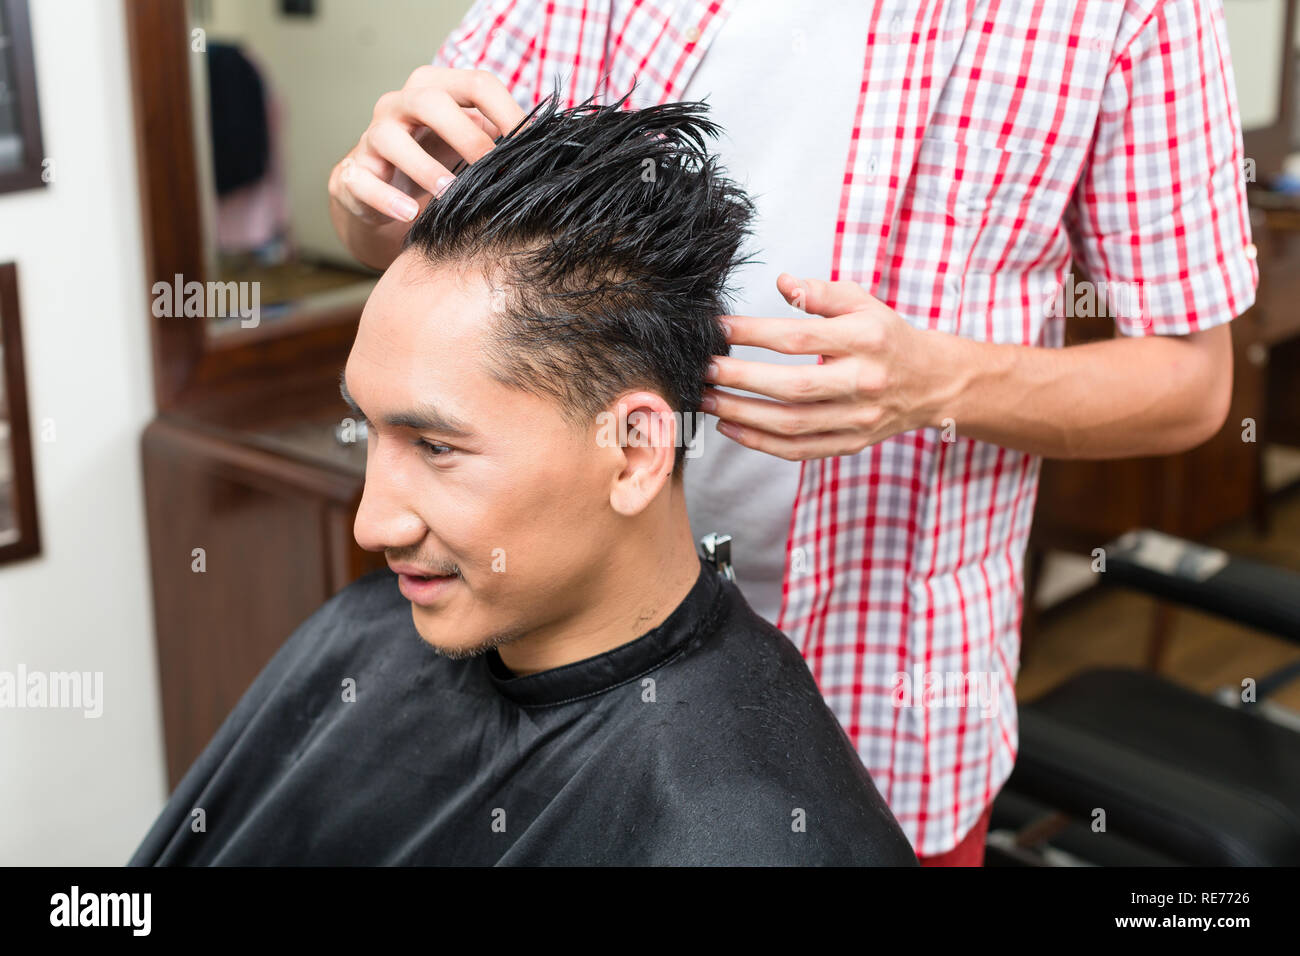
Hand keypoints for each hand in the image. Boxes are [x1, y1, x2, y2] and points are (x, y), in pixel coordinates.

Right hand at [329, 67, 524, 230]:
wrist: (383, 193)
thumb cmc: (437, 161)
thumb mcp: (469, 145)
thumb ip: (499, 141)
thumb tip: (547, 152)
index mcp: (436, 90)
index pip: (475, 83)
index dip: (507, 110)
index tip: (532, 143)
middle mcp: (400, 105)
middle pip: (428, 100)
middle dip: (465, 134)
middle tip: (491, 167)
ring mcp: (372, 137)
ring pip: (389, 138)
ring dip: (424, 167)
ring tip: (451, 193)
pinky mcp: (353, 174)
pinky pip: (363, 182)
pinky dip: (386, 199)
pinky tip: (410, 214)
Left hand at [701, 273, 958, 459]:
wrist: (932, 382)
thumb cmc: (887, 337)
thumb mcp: (863, 302)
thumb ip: (822, 293)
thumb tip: (782, 282)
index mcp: (866, 339)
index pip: (799, 338)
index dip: (753, 334)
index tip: (717, 329)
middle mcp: (863, 381)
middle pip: (791, 386)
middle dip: (740, 379)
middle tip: (703, 369)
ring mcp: (858, 418)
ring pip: (791, 424)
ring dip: (742, 414)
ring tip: (707, 400)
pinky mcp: (851, 444)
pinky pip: (799, 450)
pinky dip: (760, 443)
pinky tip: (730, 427)